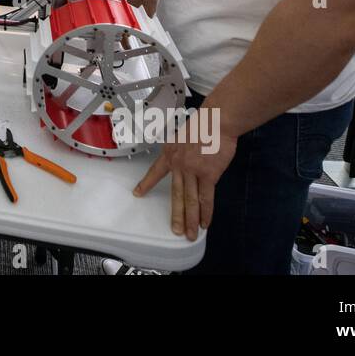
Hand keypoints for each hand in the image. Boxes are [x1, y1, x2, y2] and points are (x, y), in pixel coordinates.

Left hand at [134, 123, 236, 240]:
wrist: (217, 121)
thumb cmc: (204, 125)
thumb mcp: (183, 136)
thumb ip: (182, 152)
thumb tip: (187, 165)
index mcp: (170, 153)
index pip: (155, 172)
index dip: (146, 184)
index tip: (138, 193)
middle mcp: (178, 165)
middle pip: (176, 195)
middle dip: (176, 215)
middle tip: (176, 230)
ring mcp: (193, 171)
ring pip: (191, 201)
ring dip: (191, 219)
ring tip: (191, 233)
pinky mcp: (208, 175)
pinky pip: (206, 198)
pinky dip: (207, 212)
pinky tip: (206, 222)